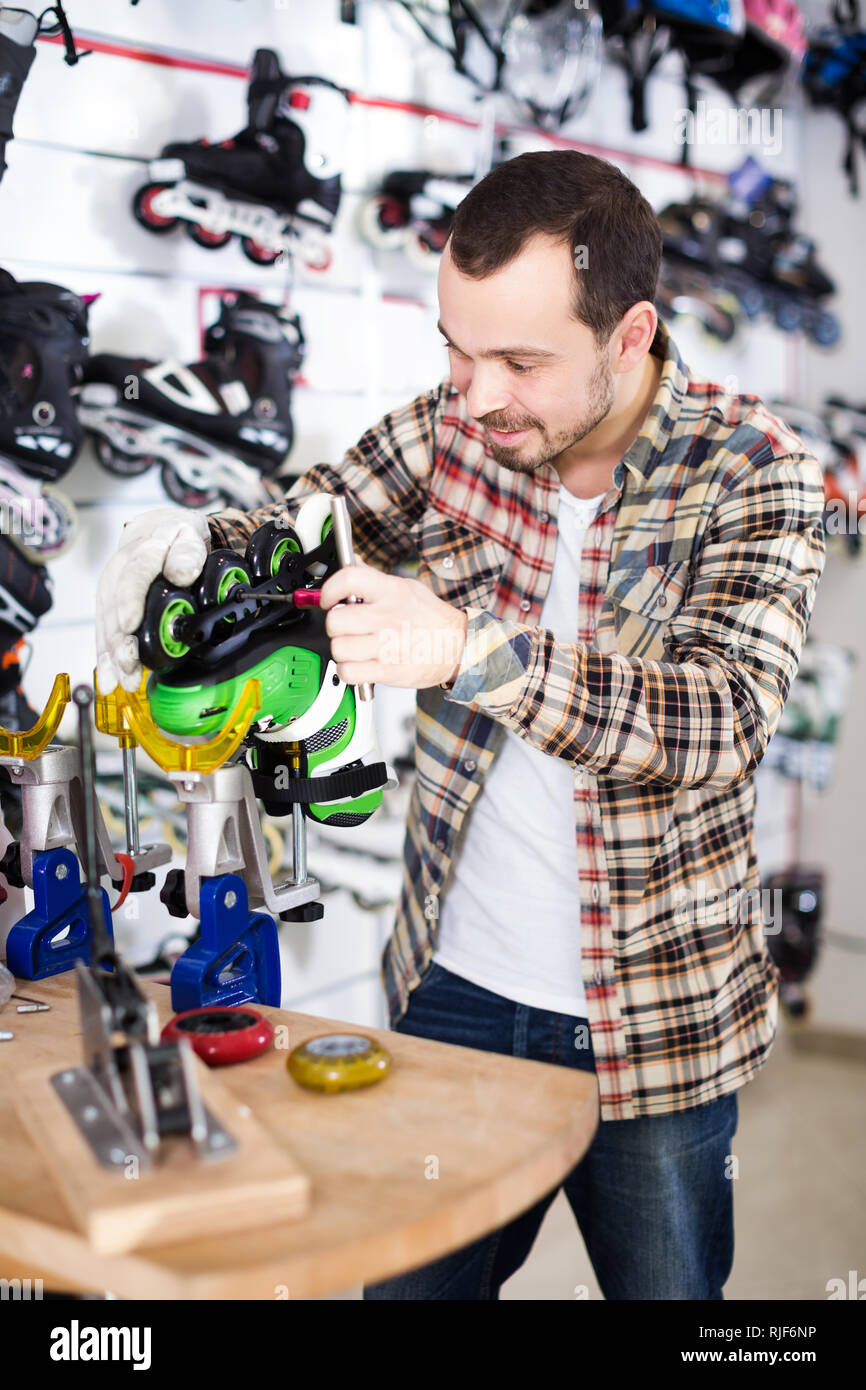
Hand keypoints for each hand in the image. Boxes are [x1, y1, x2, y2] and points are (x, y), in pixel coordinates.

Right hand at [96, 507, 210, 692]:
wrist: (159, 530)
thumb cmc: (177, 537)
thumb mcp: (190, 535)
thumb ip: (188, 553)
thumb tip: (181, 573)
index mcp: (145, 549)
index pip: (135, 573)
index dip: (130, 599)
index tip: (130, 623)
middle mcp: (121, 568)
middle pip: (114, 605)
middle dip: (119, 639)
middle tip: (129, 666)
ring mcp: (111, 587)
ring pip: (107, 621)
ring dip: (112, 654)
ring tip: (121, 680)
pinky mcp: (109, 604)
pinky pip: (104, 629)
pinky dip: (106, 656)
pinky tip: (108, 678)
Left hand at [321, 561, 467, 689]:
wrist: (459, 647)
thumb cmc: (432, 618)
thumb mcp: (407, 588)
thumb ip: (375, 578)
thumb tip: (352, 561)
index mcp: (392, 592)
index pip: (348, 579)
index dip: (330, 589)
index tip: (328, 599)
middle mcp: (389, 617)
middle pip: (336, 620)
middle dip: (336, 625)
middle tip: (345, 626)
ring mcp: (388, 646)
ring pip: (339, 648)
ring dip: (342, 649)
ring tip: (354, 646)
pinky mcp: (388, 670)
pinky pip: (349, 671)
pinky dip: (348, 669)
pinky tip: (359, 663)